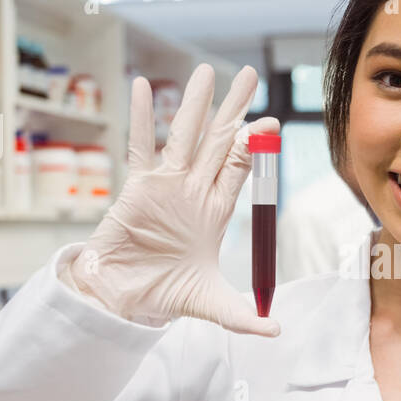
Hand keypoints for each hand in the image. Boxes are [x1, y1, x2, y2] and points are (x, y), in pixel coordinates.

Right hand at [66, 64, 280, 335]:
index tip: (271, 120)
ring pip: (185, 135)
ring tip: (206, 70)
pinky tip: (141, 86)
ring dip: (195, 104)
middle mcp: (193, 190)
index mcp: (215, 211)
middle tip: (249, 74)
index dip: (254, 144)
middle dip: (233, 108)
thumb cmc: (165, 295)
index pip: (240, 169)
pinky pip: (140, 145)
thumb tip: (277, 331)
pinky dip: (140, 116)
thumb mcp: (213, 306)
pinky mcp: (136, 187)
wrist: (124, 298)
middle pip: (219, 141)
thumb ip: (245, 317)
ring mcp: (166, 185)